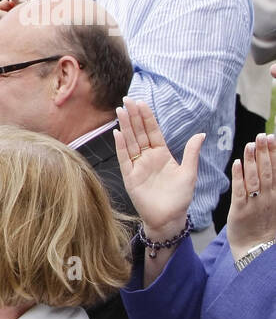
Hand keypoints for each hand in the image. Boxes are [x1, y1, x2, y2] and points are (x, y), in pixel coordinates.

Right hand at [114, 99, 202, 237]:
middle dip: (133, 116)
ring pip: (130, 142)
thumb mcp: (190, 173)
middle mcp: (148, 158)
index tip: (141, 103)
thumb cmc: (180, 198)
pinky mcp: (130, 177)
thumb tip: (201, 133)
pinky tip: (118, 133)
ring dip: (125, 127)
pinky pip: (124, 159)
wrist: (169, 218)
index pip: (153, 131)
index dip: (147, 117)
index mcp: (162, 154)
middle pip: (139, 133)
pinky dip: (121, 146)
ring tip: (120, 111)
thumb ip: (191, 152)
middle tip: (126, 100)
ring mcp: (138, 166)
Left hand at [227, 132, 275, 258]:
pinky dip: (239, 176)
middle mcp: (269, 197)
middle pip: (267, 171)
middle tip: (261, 136)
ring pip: (254, 178)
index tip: (272, 137)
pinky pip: (240, 191)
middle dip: (265, 152)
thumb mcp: (273, 204)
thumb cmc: (263, 225)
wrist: (256, 248)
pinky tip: (237, 163)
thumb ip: (271, 186)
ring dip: (252, 160)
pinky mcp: (241, 210)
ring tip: (250, 145)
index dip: (274, 153)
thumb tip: (271, 167)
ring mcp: (255, 203)